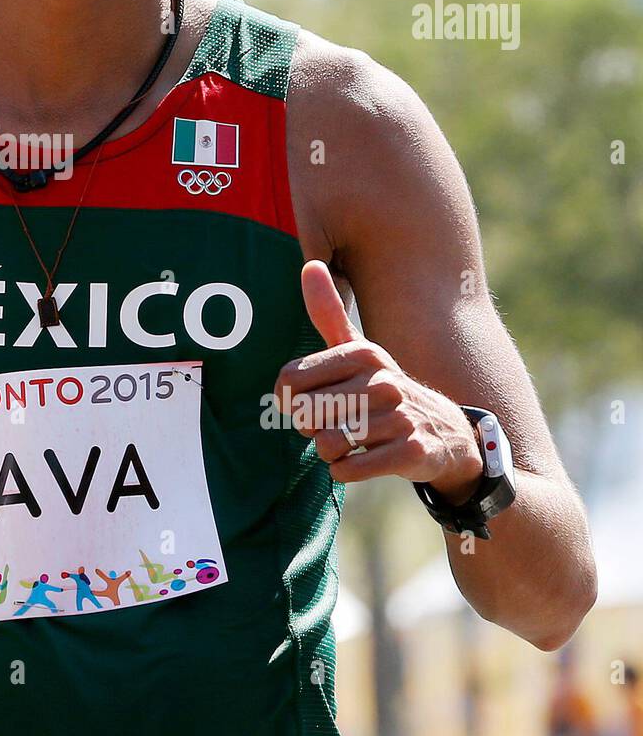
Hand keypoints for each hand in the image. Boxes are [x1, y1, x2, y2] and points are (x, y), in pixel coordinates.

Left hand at [273, 261, 483, 500]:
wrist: (446, 433)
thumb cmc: (384, 389)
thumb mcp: (360, 350)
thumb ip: (329, 313)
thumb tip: (310, 264)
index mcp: (363, 354)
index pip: (289, 381)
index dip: (288, 400)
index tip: (307, 402)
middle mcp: (383, 381)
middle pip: (305, 415)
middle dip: (311, 428)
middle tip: (335, 424)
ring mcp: (401, 417)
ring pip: (326, 444)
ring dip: (330, 451)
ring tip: (352, 441)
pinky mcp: (412, 452)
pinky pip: (349, 469)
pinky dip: (346, 471)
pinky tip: (364, 459)